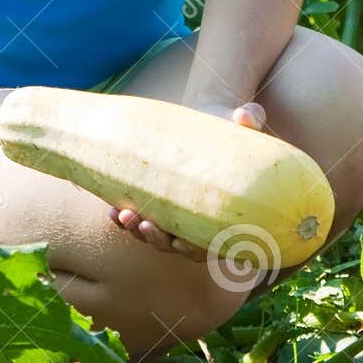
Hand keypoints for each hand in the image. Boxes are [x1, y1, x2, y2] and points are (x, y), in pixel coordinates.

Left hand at [108, 99, 267, 260]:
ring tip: (123, 215)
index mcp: (225, 215)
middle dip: (158, 238)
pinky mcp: (157, 204)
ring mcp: (176, 217)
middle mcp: (199, 223)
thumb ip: (249, 121)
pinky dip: (125, 220)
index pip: (211, 244)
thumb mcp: (244, 126)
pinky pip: (140, 220)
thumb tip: (245, 115)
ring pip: (154, 236)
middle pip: (177, 245)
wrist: (211, 124)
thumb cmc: (232, 131)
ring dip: (137, 230)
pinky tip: (113, 210)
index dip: (195, 248)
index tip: (181, 242)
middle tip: (145, 225)